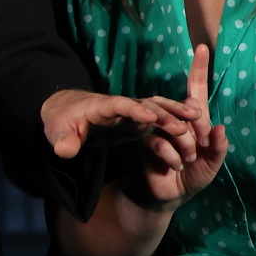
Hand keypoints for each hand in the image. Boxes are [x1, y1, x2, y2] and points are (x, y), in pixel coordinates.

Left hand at [42, 80, 200, 159]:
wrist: (67, 113)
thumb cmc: (62, 122)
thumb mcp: (58, 133)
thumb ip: (63, 142)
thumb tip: (64, 151)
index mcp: (99, 106)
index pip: (118, 105)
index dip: (133, 110)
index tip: (150, 117)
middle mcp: (119, 105)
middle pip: (143, 104)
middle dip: (163, 113)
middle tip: (185, 125)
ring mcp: (130, 111)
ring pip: (156, 107)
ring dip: (175, 111)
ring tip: (197, 118)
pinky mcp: (137, 119)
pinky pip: (159, 117)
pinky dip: (175, 119)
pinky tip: (191, 127)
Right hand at [126, 44, 227, 210]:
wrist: (167, 194)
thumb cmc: (192, 176)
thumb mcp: (212, 164)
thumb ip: (218, 148)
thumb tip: (218, 127)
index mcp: (193, 120)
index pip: (196, 90)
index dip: (199, 69)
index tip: (202, 47)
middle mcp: (174, 119)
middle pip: (187, 110)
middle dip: (196, 133)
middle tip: (197, 151)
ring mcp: (157, 128)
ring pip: (175, 128)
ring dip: (185, 148)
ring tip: (187, 160)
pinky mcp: (144, 140)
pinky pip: (160, 142)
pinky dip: (172, 157)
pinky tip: (173, 165)